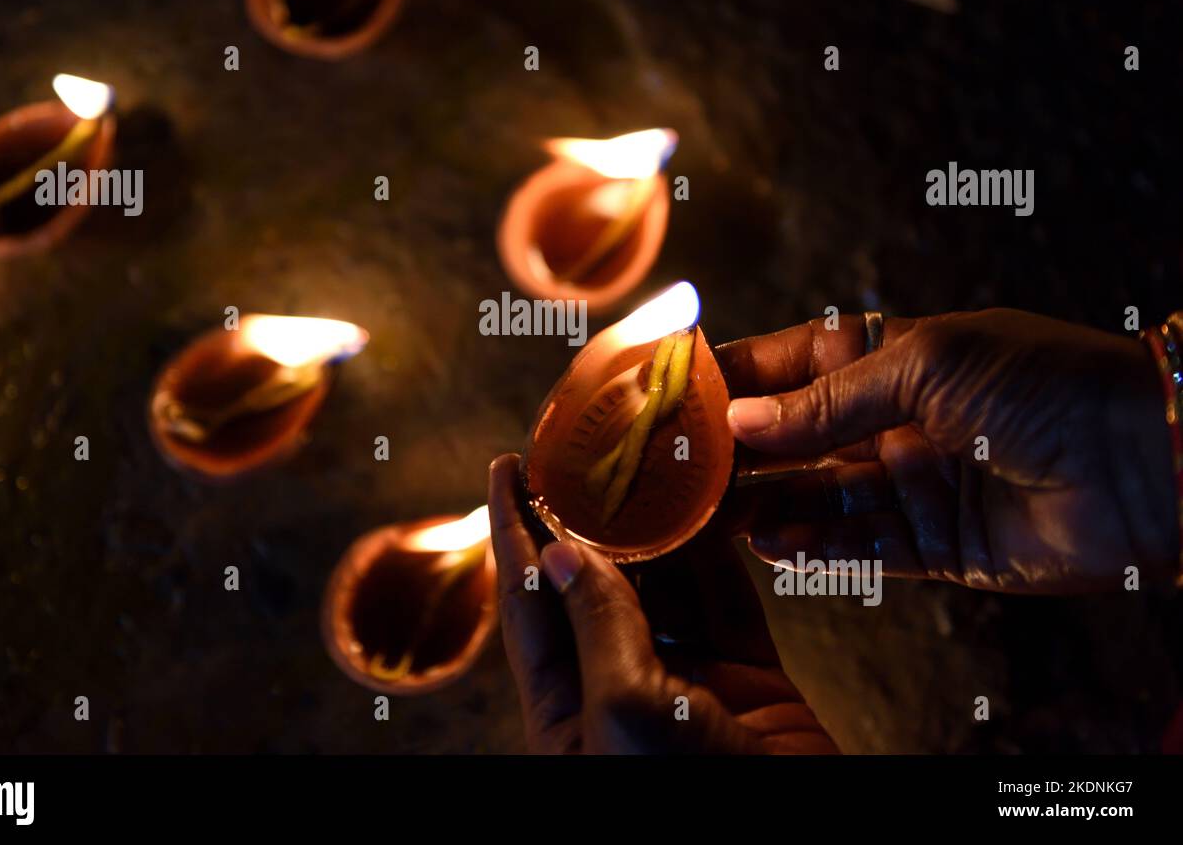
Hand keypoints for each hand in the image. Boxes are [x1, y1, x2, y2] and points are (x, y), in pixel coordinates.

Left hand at [487, 453, 835, 753]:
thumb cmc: (689, 805)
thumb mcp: (625, 714)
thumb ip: (598, 627)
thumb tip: (565, 554)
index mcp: (564, 713)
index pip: (526, 603)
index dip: (514, 530)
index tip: (508, 466)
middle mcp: (616, 692)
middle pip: (594, 584)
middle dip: (592, 515)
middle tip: (591, 447)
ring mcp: (684, 686)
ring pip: (665, 585)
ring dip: (662, 525)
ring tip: (656, 459)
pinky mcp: (746, 684)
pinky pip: (727, 602)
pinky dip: (722, 553)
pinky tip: (716, 503)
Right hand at [718, 309, 1179, 593]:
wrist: (1147, 463)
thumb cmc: (1048, 383)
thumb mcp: (927, 364)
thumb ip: (830, 400)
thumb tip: (742, 420)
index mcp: (893, 356)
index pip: (793, 363)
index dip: (738, 375)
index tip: (676, 388)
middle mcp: (894, 418)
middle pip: (795, 435)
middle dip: (739, 449)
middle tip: (680, 467)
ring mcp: (911, 480)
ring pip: (817, 494)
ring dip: (765, 503)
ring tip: (711, 514)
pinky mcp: (933, 541)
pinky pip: (858, 545)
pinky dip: (814, 546)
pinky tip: (771, 543)